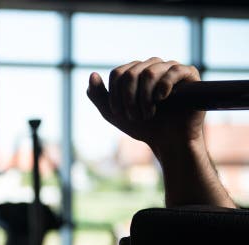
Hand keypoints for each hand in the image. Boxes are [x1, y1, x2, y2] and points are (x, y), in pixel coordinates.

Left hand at [87, 58, 203, 153]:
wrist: (167, 141)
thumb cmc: (143, 127)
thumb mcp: (114, 113)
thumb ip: (99, 96)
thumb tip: (92, 74)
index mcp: (136, 72)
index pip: (118, 73)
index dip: (115, 95)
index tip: (120, 113)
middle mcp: (153, 66)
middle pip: (131, 72)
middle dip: (128, 99)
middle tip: (134, 116)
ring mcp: (171, 69)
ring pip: (149, 72)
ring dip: (144, 98)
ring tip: (148, 113)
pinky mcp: (189, 74)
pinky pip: (174, 71)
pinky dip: (164, 87)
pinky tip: (162, 99)